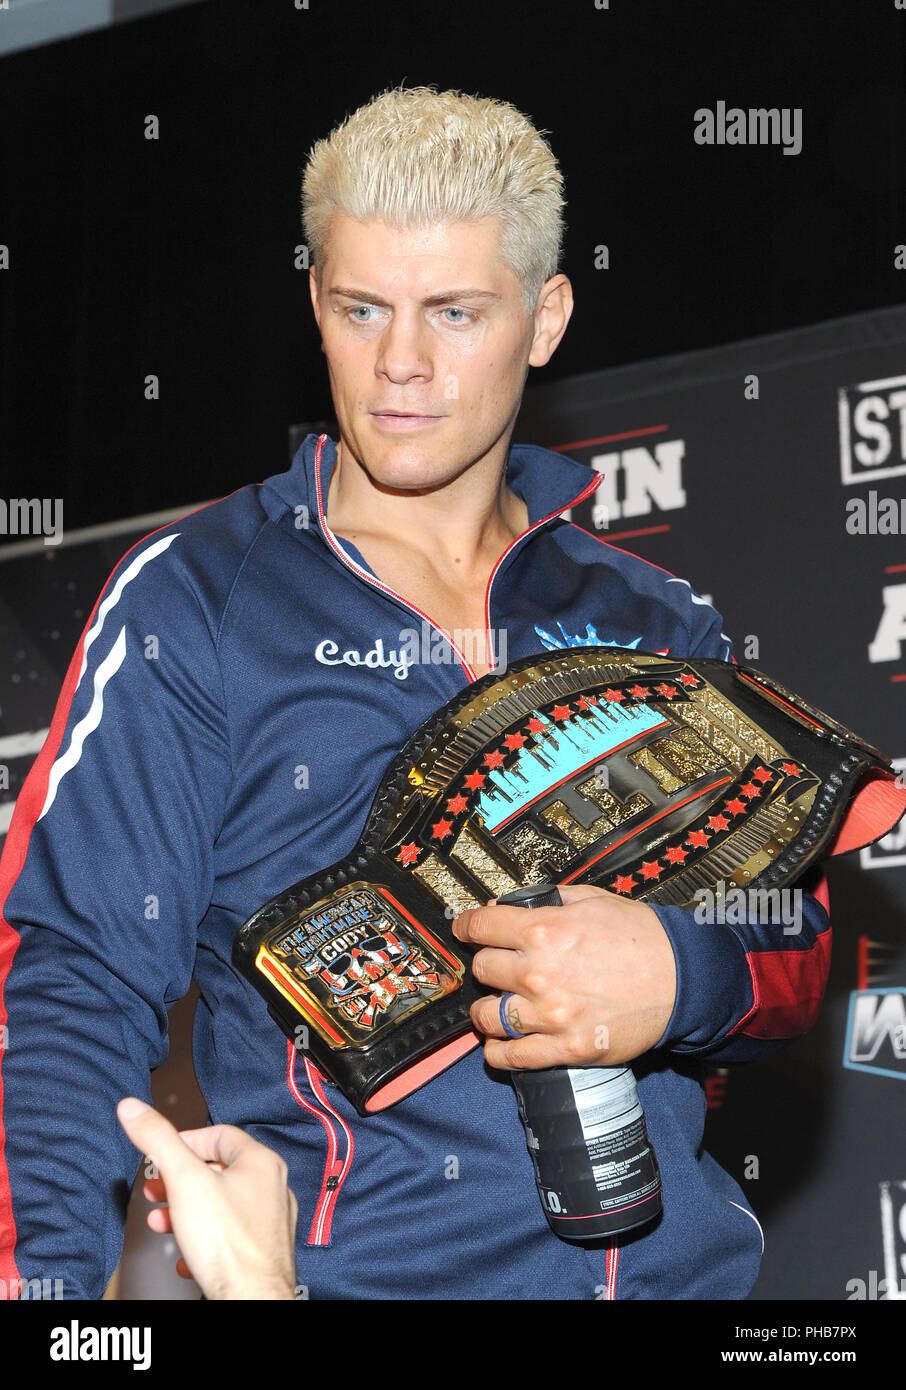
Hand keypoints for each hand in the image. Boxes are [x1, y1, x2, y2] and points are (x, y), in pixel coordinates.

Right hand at [116, 1098, 297, 1300]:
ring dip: (186, 1212)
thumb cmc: (229, 1245)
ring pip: (221, 1207)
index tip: (163, 1153)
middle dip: (179, 1181)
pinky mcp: (262, 1254)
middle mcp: (272, 1189)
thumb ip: (158, 1140)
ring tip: (163, 1222)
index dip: (186, 1141)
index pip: (220, 1135)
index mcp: (261, 1163)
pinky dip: (202, 1241)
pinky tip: (186, 1255)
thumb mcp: (184, 1180)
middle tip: (156, 1189)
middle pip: (218, 1172)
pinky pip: (228, 1239)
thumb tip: (134, 1108)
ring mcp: (270, 1223)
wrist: (250, 1300)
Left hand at [451, 883, 676, 1068]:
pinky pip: (512, 1056)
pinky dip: (497, 1053)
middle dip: (486, 966)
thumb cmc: (641, 938)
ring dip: (485, 1011)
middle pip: (481, 970)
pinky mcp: (566, 1048)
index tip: (464, 929)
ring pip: (487, 1016)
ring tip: (494, 1008)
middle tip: (497, 968)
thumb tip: (510, 905)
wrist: (682, 979)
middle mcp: (539, 972)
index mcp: (543, 929)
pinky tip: (498, 1045)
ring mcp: (551, 1014)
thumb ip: (546, 900)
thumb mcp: (592, 899)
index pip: (479, 926)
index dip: (466, 926)